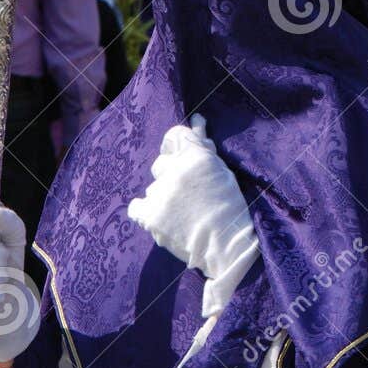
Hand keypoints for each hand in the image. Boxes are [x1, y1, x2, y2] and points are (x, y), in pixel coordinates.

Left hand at [128, 115, 258, 312]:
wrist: (227, 247)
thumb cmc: (230, 206)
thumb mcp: (222, 171)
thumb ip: (204, 147)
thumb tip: (196, 121)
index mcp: (196, 157)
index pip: (174, 135)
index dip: (178, 147)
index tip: (183, 159)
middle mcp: (176, 171)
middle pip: (161, 162)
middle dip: (172, 174)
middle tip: (188, 193)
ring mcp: (161, 194)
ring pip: (153, 186)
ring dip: (164, 195)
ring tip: (183, 212)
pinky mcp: (150, 215)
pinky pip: (137, 206)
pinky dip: (147, 210)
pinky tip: (164, 217)